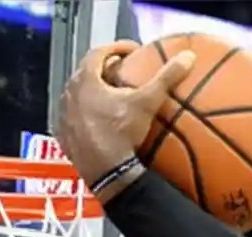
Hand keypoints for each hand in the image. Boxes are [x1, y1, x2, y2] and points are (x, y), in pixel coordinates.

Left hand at [56, 40, 195, 195]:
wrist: (106, 173)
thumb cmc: (121, 134)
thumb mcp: (147, 103)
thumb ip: (166, 78)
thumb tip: (187, 58)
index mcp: (85, 81)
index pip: (98, 53)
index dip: (116, 48)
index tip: (132, 51)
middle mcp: (68, 95)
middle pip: (86, 73)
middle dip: (104, 70)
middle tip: (123, 73)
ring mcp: (64, 117)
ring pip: (77, 95)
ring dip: (93, 93)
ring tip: (112, 97)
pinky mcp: (64, 137)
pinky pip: (73, 119)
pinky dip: (85, 115)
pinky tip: (99, 122)